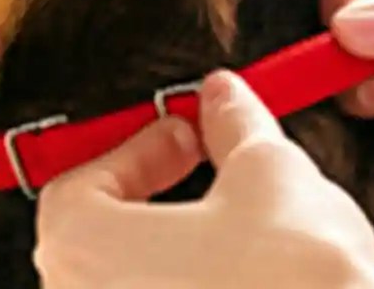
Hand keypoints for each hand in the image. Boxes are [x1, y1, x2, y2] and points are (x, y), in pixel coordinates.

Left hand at [33, 71, 373, 288]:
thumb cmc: (295, 280)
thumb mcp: (267, 173)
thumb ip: (232, 127)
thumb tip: (224, 102)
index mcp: (82, 251)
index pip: (79, 187)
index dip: (136, 151)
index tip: (181, 138)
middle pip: (95, 242)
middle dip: (149, 199)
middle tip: (200, 172)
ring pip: (129, 286)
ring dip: (169, 254)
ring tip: (231, 231)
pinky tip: (244, 280)